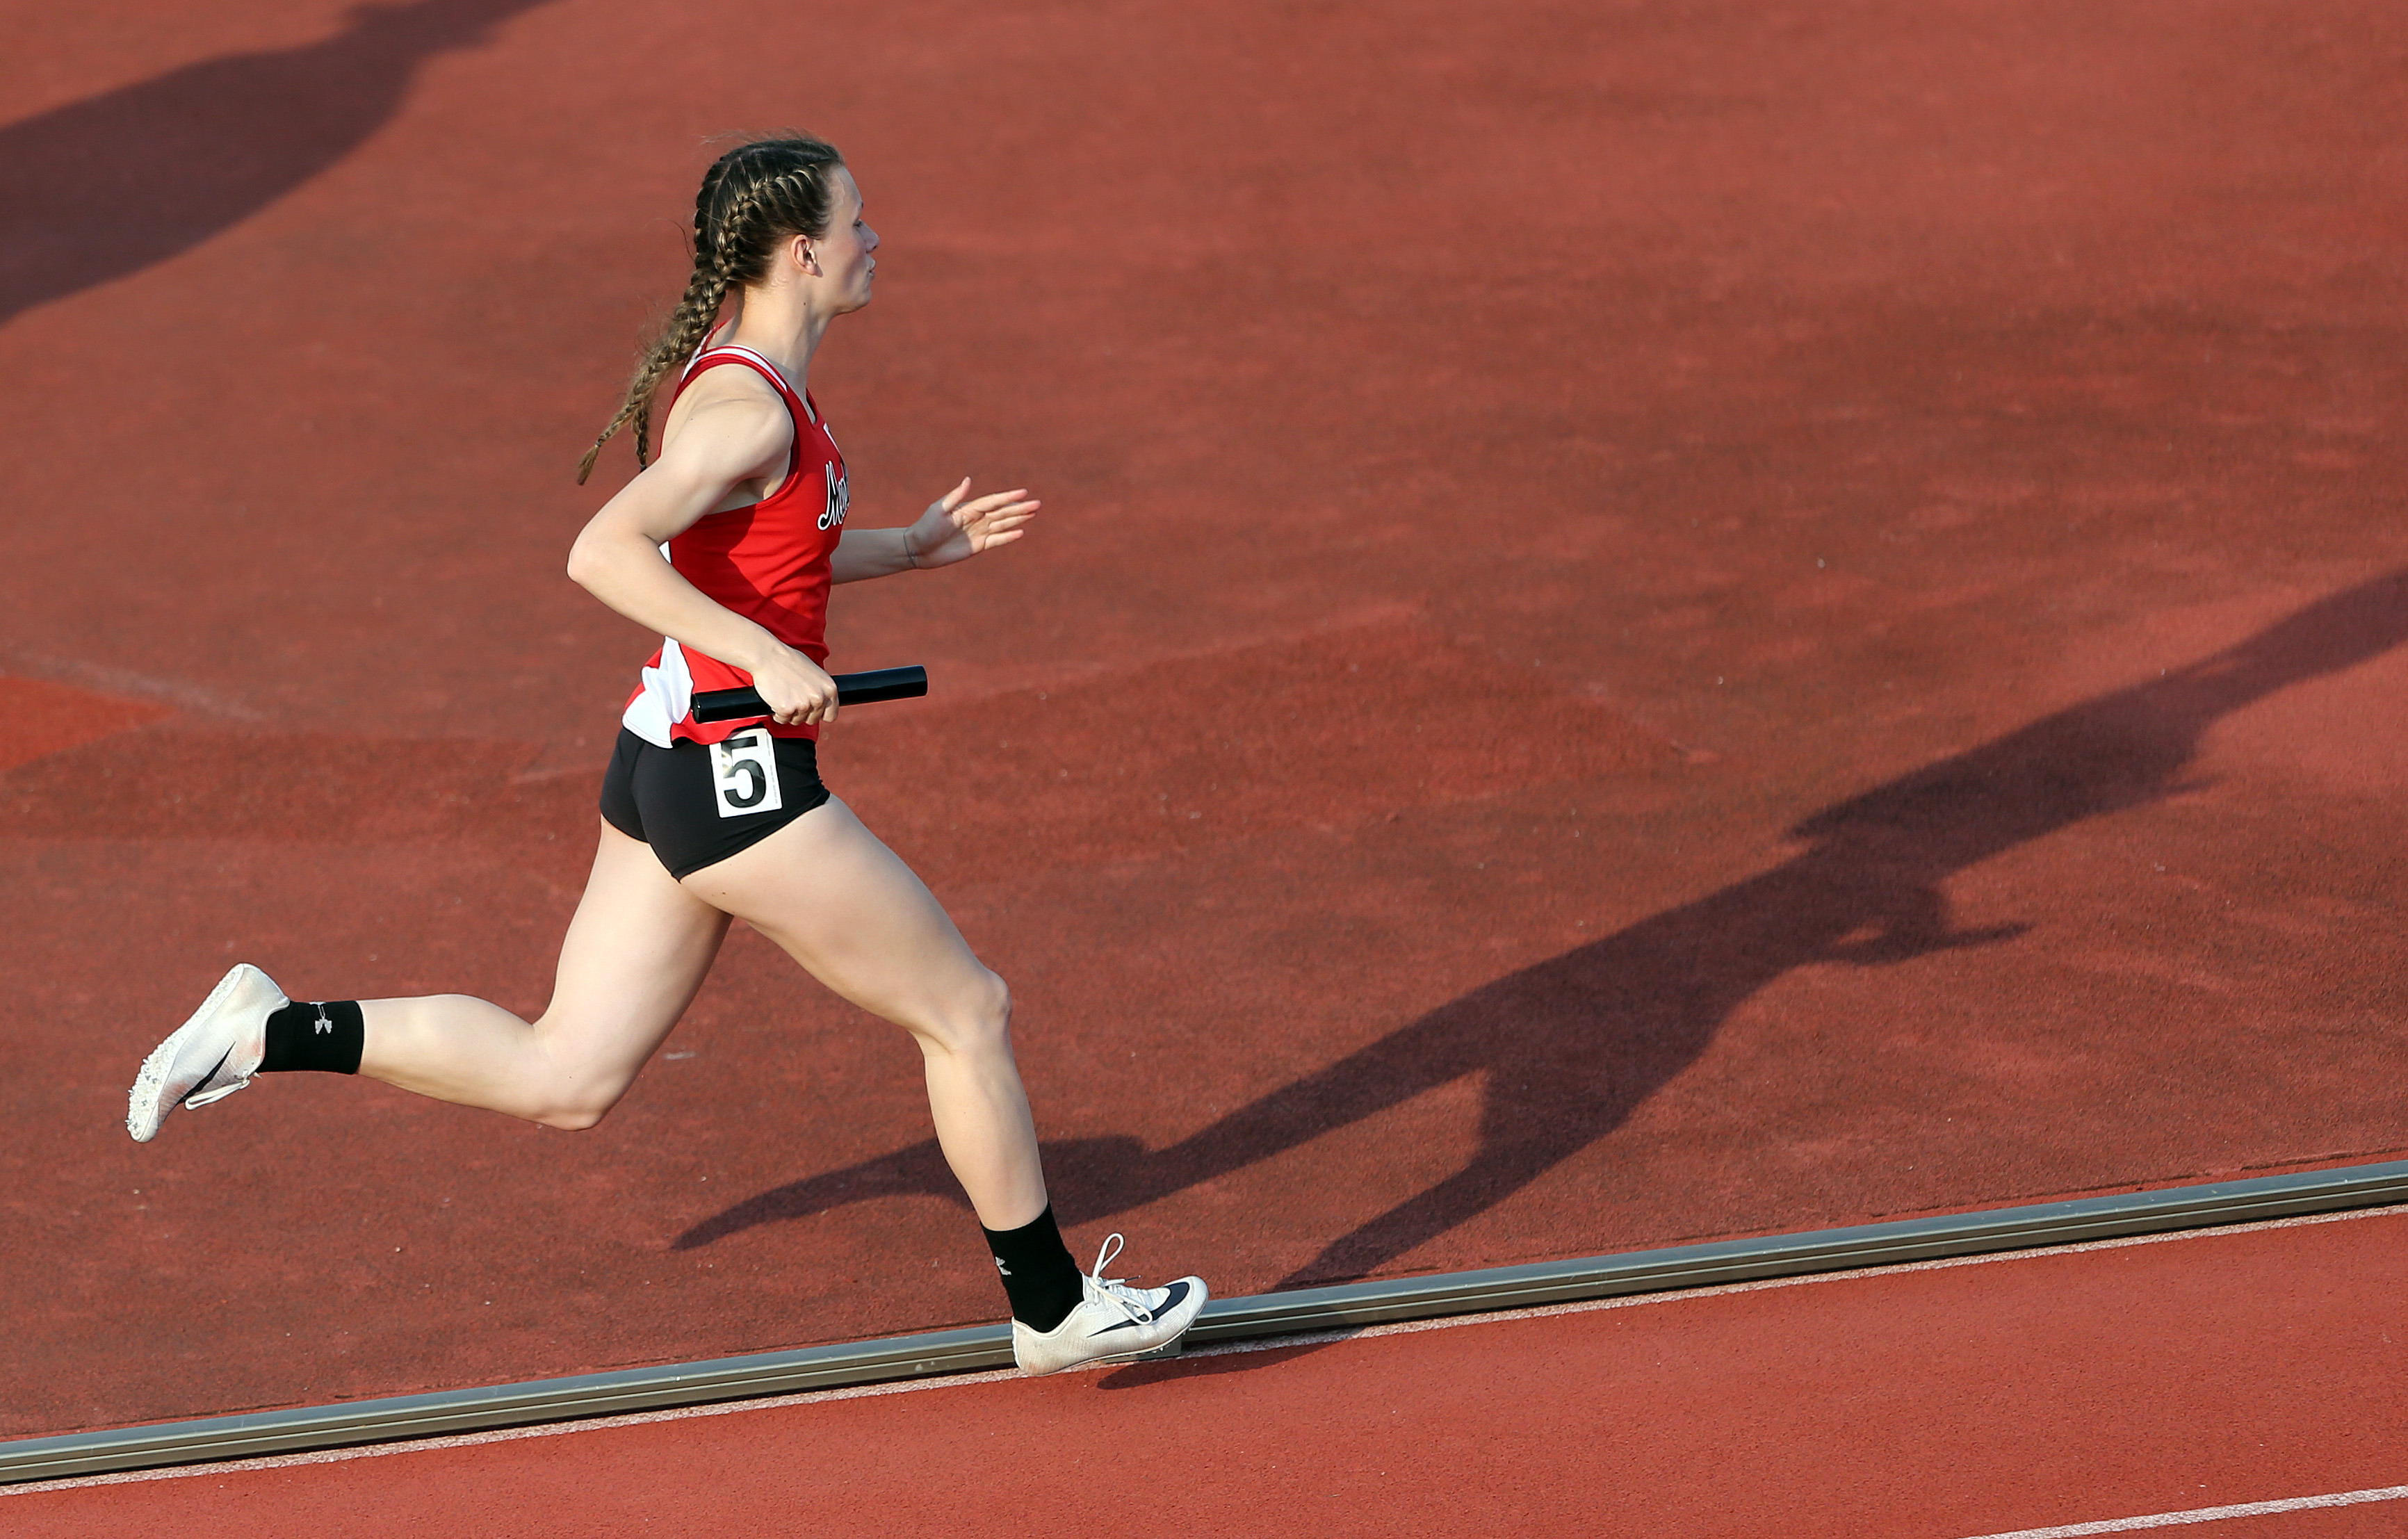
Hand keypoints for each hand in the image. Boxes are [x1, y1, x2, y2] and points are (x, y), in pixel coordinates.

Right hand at [746, 645, 839, 726]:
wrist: (768, 656)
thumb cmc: (789, 661)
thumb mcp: (815, 672)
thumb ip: (820, 689)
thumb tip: (822, 702)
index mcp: (830, 689)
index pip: (831, 715)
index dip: (819, 714)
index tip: (811, 711)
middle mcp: (819, 698)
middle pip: (812, 720)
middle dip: (802, 713)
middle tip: (792, 698)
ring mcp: (803, 705)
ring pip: (796, 721)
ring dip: (789, 712)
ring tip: (784, 695)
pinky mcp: (786, 709)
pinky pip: (782, 719)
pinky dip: (777, 713)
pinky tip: (776, 699)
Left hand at [905, 478, 1039, 569]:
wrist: (917, 549)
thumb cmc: (925, 527)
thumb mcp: (938, 510)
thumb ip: (955, 497)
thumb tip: (968, 480)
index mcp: (968, 508)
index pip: (993, 501)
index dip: (1008, 497)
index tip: (1023, 493)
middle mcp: (976, 518)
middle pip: (1003, 512)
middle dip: (1020, 508)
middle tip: (1037, 503)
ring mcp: (978, 532)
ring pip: (1003, 524)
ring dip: (1018, 519)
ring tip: (1034, 513)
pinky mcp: (977, 546)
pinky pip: (996, 540)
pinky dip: (1008, 537)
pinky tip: (1020, 532)